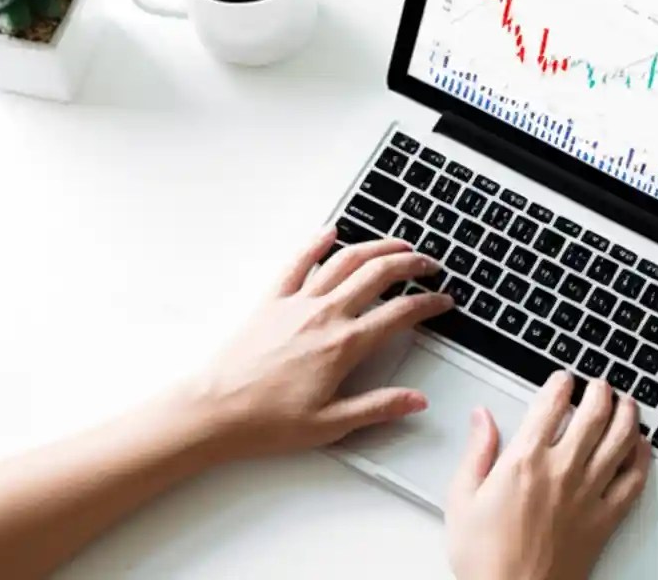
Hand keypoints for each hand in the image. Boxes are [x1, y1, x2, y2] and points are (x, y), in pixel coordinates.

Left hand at [189, 228, 453, 461]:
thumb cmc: (267, 421)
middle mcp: (324, 315)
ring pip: (345, 260)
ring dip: (376, 247)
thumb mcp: (332, 425)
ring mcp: (296, 303)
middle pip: (378, 275)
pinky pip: (298, 263)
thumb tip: (416, 400)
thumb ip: (378, 407)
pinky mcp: (271, 300)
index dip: (428, 305)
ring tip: (397, 245)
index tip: (443, 302)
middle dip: (411, 264)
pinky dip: (316, 244)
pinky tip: (330, 233)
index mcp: (343, 345)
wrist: (214, 410)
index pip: (399, 314)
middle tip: (429, 264)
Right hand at [445, 372, 651, 579]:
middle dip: (600, 390)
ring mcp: (588, 494)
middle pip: (594, 414)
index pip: (551, 404)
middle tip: (600, 384)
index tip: (563, 378)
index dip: (561, 383)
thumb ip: (477, 452)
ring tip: (626, 403)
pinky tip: (641, 447)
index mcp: (525, 461)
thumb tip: (481, 418)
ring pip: (621, 440)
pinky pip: (634, 480)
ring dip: (627, 414)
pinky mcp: (605, 519)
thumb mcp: (462, 499)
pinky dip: (642, 458)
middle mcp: (562, 471)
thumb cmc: (486, 559)